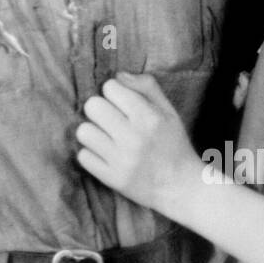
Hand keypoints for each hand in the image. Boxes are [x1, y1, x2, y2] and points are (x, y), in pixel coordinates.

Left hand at [74, 71, 201, 215]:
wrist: (181, 187)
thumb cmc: (173, 144)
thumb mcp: (169, 111)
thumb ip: (146, 87)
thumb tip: (118, 75)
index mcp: (149, 117)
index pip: (110, 87)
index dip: (114, 92)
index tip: (122, 103)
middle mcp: (133, 138)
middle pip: (92, 106)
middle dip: (100, 109)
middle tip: (111, 119)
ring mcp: (121, 160)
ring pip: (83, 131)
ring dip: (93, 132)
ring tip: (106, 137)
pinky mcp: (112, 179)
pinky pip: (82, 157)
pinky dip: (91, 154)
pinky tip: (104, 154)